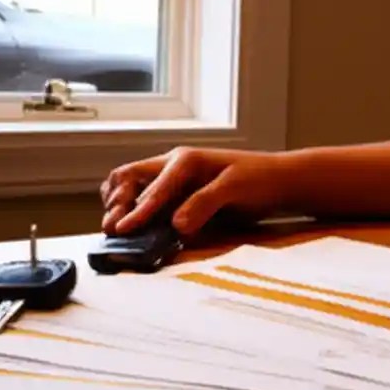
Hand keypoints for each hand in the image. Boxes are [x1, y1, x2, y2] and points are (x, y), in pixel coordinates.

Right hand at [100, 147, 291, 236]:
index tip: (124, 229)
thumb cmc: (258, 178)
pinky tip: (130, 228)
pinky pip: (146, 201)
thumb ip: (205, 204)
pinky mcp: (177, 196)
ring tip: (114, 228)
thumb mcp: (235, 188)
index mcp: (184, 161)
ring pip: (131, 187)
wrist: (276, 180)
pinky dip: (132, 211)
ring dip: (118, 204)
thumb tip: (177, 225)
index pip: (153, 187)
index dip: (138, 210)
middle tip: (112, 228)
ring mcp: (172, 181)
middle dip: (116, 202)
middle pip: (128, 178)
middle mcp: (172, 168)